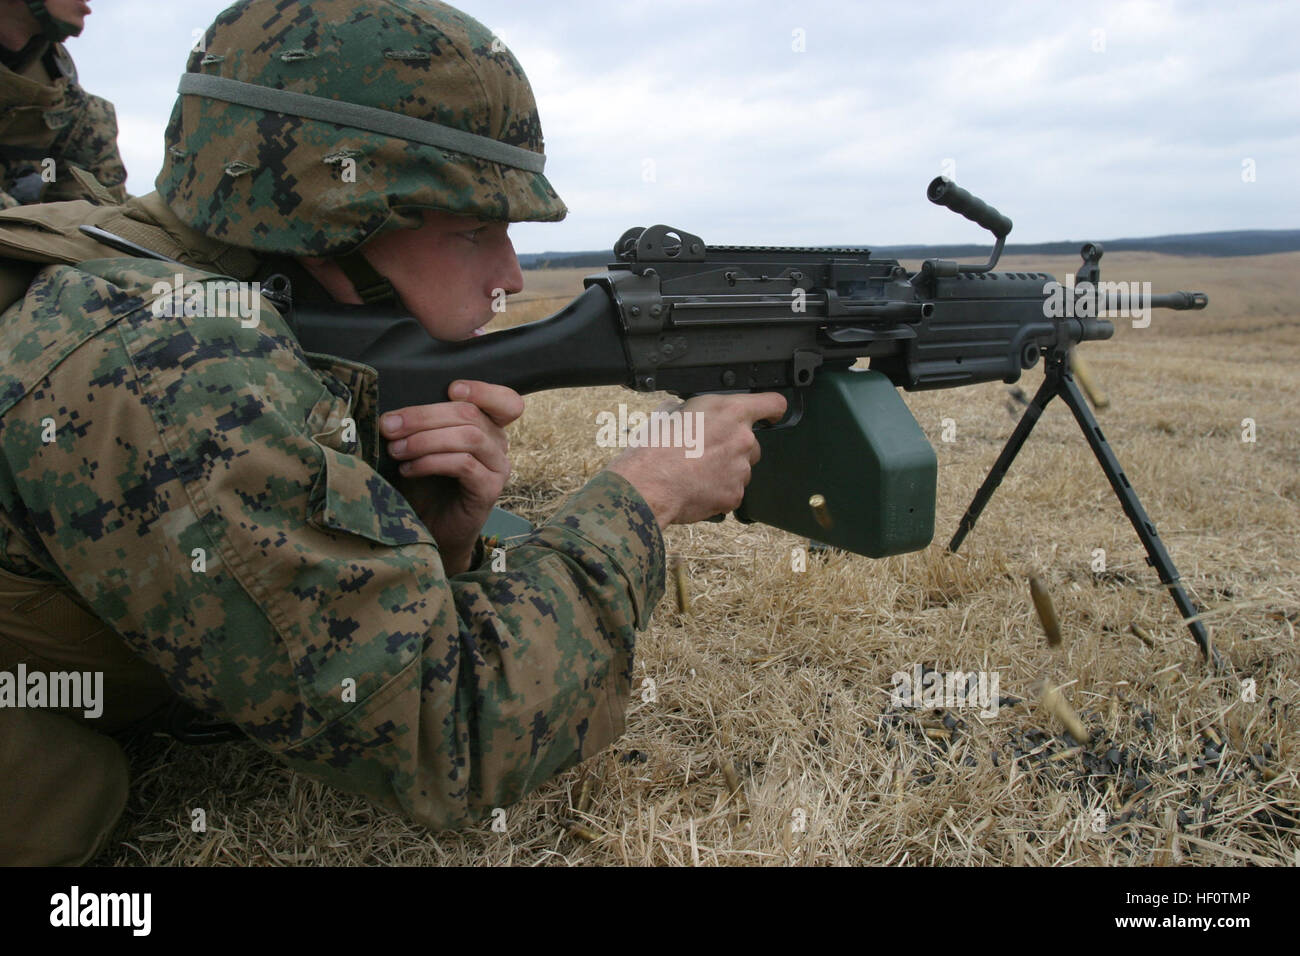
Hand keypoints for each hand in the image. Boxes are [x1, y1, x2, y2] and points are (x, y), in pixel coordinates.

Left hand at [380, 380, 523, 573]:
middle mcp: (499, 445)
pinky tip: (408, 469)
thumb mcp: (422, 447)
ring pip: (468, 436)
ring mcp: (498, 468)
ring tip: (396, 450)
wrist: (430, 532)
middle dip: (424, 416)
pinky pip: (464, 464)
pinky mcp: (489, 490)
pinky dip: (431, 462)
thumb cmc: (425, 486)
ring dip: (425, 439)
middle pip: (470, 414)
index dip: (483, 389)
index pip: (505, 401)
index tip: (451, 388)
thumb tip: (391, 412)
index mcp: (488, 428)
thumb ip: (419, 426)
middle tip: (389, 425)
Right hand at [605, 392, 786, 527]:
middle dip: (734, 448)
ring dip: (725, 471)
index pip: (772, 404)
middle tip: (705, 453)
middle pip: (751, 443)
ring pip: (741, 469)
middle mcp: (742, 438)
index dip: (772, 410)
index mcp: (729, 411)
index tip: (770, 416)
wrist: (647, 484)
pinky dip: (718, 493)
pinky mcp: (735, 495)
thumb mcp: (671, 413)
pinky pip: (732, 492)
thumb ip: (695, 411)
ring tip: (695, 474)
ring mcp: (741, 469)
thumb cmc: (653, 449)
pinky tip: (696, 489)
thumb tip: (691, 414)